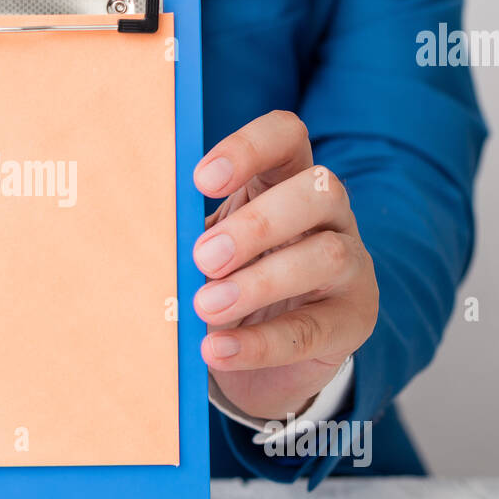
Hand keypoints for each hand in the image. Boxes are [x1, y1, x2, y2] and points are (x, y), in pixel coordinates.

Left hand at [191, 110, 378, 421]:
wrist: (262, 362)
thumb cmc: (227, 284)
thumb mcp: (206, 252)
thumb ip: (187, 236)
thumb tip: (144, 235)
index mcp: (287, 180)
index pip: (286, 136)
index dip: (249, 148)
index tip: (199, 180)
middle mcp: (330, 215)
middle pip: (317, 191)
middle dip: (257, 223)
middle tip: (202, 256)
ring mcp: (352, 266)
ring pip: (326, 256)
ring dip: (259, 282)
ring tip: (206, 306)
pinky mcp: (353, 321)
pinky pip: (312, 329)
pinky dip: (259, 343)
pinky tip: (217, 349)